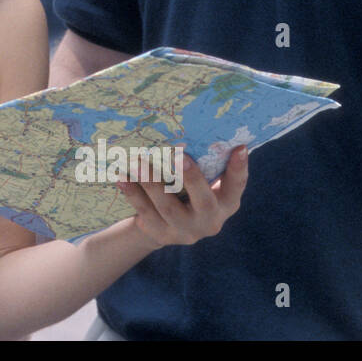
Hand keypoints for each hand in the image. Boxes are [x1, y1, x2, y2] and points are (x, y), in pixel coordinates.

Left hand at [117, 145, 247, 248]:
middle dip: (192, 178)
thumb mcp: (204, 184)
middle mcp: (209, 220)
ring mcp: (184, 230)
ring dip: (152, 182)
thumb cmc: (189, 194)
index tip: (239, 147)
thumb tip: (203, 128)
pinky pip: (144, 211)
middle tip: (180, 155)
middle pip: (204, 202)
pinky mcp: (160, 232)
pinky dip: (132, 193)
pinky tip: (122, 177)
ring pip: (168, 207)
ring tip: (138, 161)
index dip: (239, 169)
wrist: (164, 228)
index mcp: (225, 203)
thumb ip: (208, 165)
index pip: (236, 186)